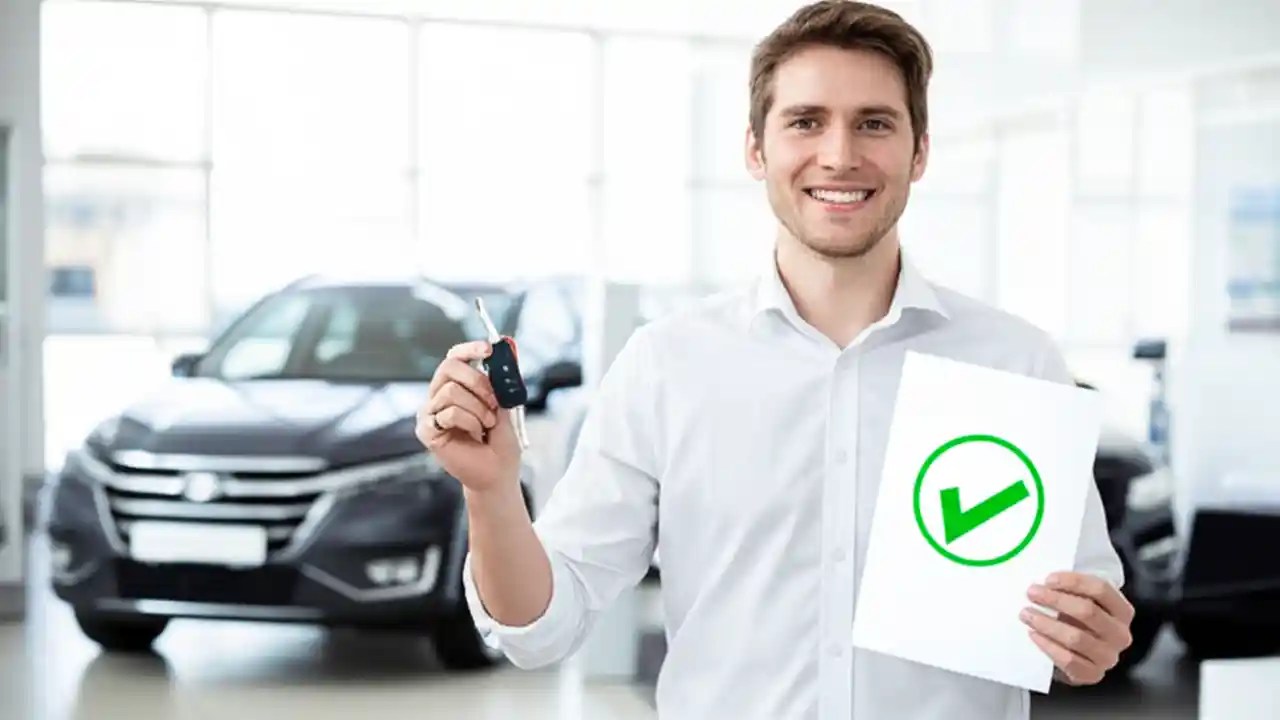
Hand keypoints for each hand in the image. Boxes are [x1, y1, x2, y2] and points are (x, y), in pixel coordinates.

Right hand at [416, 341, 521, 492]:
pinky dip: (469, 421)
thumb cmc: (500, 443)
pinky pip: (448, 413)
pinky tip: (475, 434)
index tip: (488, 349)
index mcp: (456, 386)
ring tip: (487, 424)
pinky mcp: (426, 430)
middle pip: (448, 367)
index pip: (454, 357)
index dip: (469, 349)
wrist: (497, 473)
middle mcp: (438, 396)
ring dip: (478, 408)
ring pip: (451, 391)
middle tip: (494, 401)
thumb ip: (500, 382)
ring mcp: (429, 413)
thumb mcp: (505, 406)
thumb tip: (504, 355)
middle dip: (477, 380)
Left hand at [1020, 571, 1134, 685]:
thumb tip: (1044, 582)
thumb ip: (1071, 592)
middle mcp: (1120, 634)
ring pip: (1076, 638)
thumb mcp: (1082, 603)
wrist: (1081, 656)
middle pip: (1088, 612)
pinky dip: (1048, 646)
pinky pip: (1068, 660)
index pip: (1101, 589)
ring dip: (1047, 623)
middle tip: (1032, 593)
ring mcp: (1108, 657)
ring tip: (1027, 614)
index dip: (1073, 582)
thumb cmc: (1079, 622)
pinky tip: (1034, 634)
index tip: (1048, 580)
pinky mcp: (1093, 674)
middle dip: (1055, 600)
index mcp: (1122, 611)